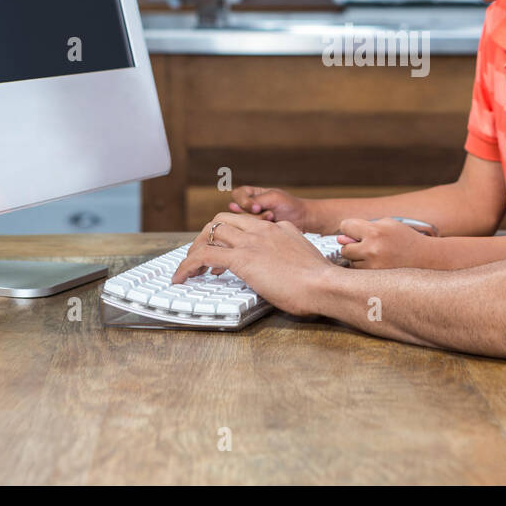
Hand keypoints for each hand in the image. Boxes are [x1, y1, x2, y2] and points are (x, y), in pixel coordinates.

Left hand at [173, 213, 337, 315]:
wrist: (324, 284)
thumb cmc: (320, 279)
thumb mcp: (304, 255)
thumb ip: (290, 249)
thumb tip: (284, 258)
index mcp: (277, 228)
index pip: (244, 223)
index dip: (229, 237)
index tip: (223, 253)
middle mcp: (262, 230)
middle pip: (222, 220)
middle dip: (207, 238)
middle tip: (201, 258)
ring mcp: (251, 242)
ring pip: (210, 233)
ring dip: (194, 250)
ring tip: (189, 269)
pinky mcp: (242, 259)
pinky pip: (204, 256)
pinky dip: (187, 266)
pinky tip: (182, 278)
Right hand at [227, 186, 313, 227]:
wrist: (302, 219)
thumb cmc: (289, 205)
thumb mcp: (272, 197)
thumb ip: (253, 201)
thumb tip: (232, 206)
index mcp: (252, 193)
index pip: (237, 194)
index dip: (243, 201)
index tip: (256, 207)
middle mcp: (249, 206)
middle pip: (238, 211)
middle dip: (255, 214)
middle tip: (269, 213)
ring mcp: (252, 219)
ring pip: (244, 222)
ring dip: (259, 221)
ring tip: (273, 218)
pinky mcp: (256, 230)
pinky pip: (250, 231)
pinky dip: (261, 228)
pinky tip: (272, 225)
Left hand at [337, 217, 435, 269]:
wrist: (426, 259)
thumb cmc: (406, 239)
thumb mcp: (387, 225)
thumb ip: (363, 228)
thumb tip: (339, 238)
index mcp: (375, 231)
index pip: (345, 226)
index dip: (349, 228)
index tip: (353, 231)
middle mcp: (372, 250)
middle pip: (344, 248)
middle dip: (352, 246)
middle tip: (366, 246)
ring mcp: (374, 267)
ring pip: (351, 263)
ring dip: (358, 260)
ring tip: (376, 257)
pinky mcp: (376, 279)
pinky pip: (360, 274)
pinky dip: (365, 270)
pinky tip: (378, 266)